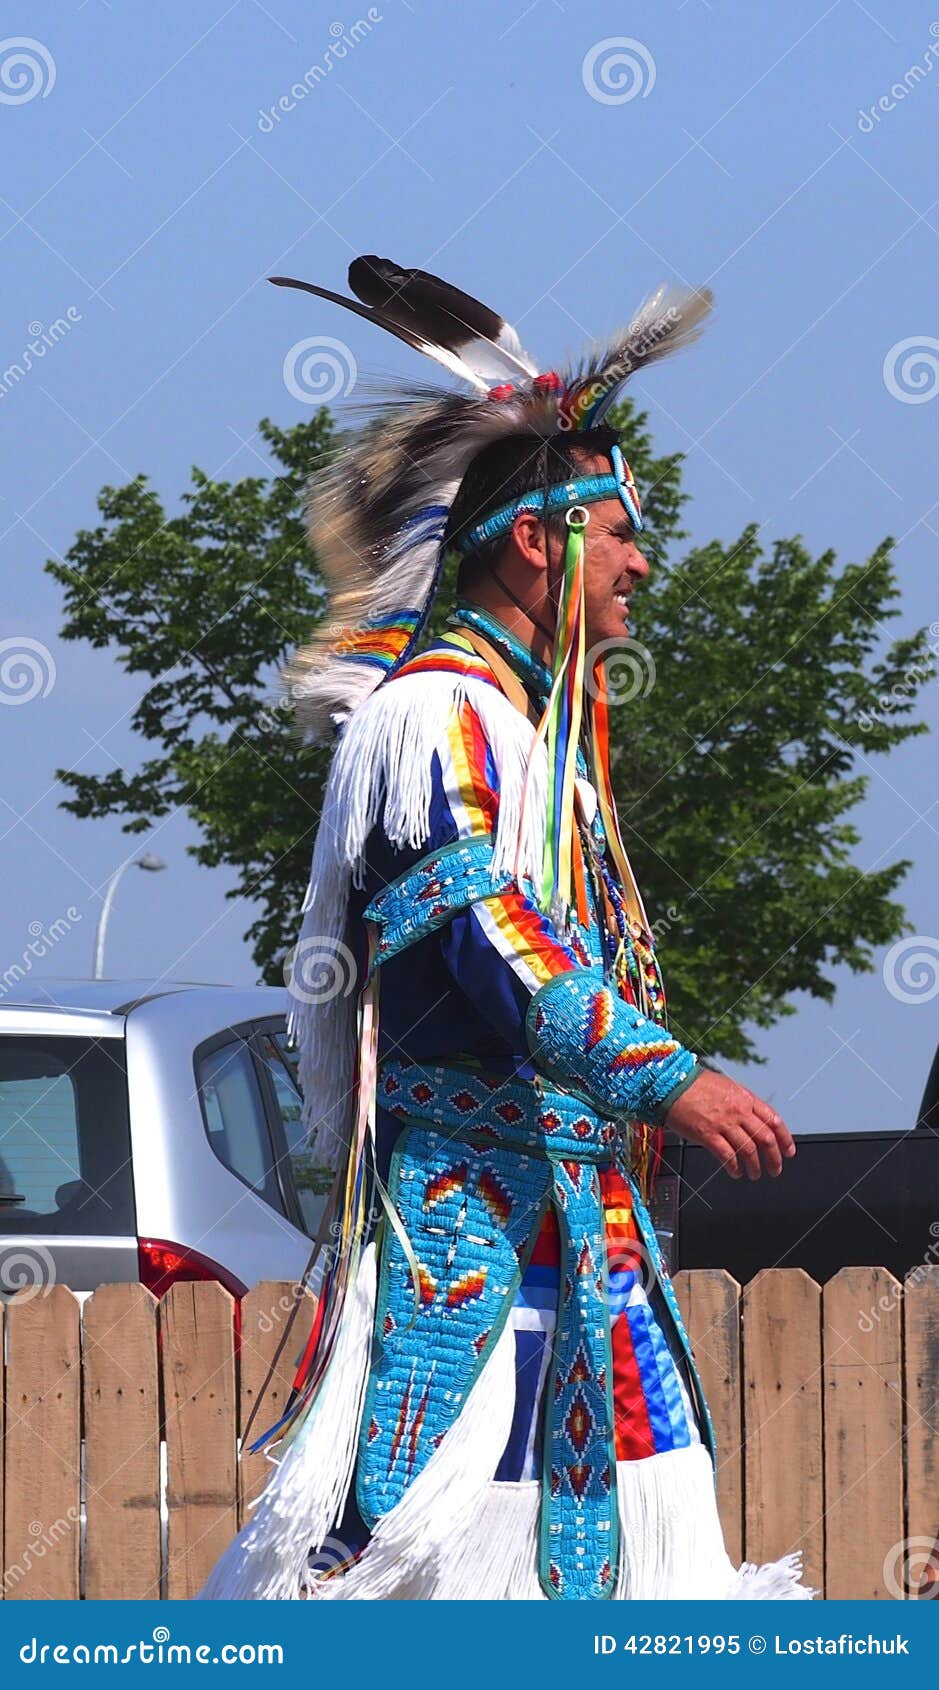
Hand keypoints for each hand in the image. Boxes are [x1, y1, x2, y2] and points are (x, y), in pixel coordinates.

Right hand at [663, 1068, 794, 1179]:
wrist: (671, 1083)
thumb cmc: (695, 1084)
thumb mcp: (727, 1087)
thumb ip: (743, 1103)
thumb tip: (755, 1120)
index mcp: (746, 1098)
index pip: (774, 1120)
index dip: (785, 1139)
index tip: (788, 1151)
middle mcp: (738, 1111)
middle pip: (765, 1139)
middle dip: (774, 1158)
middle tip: (775, 1169)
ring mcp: (724, 1123)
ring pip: (749, 1150)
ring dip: (755, 1166)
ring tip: (754, 1174)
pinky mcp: (707, 1134)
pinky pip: (727, 1156)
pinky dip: (734, 1167)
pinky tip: (735, 1173)